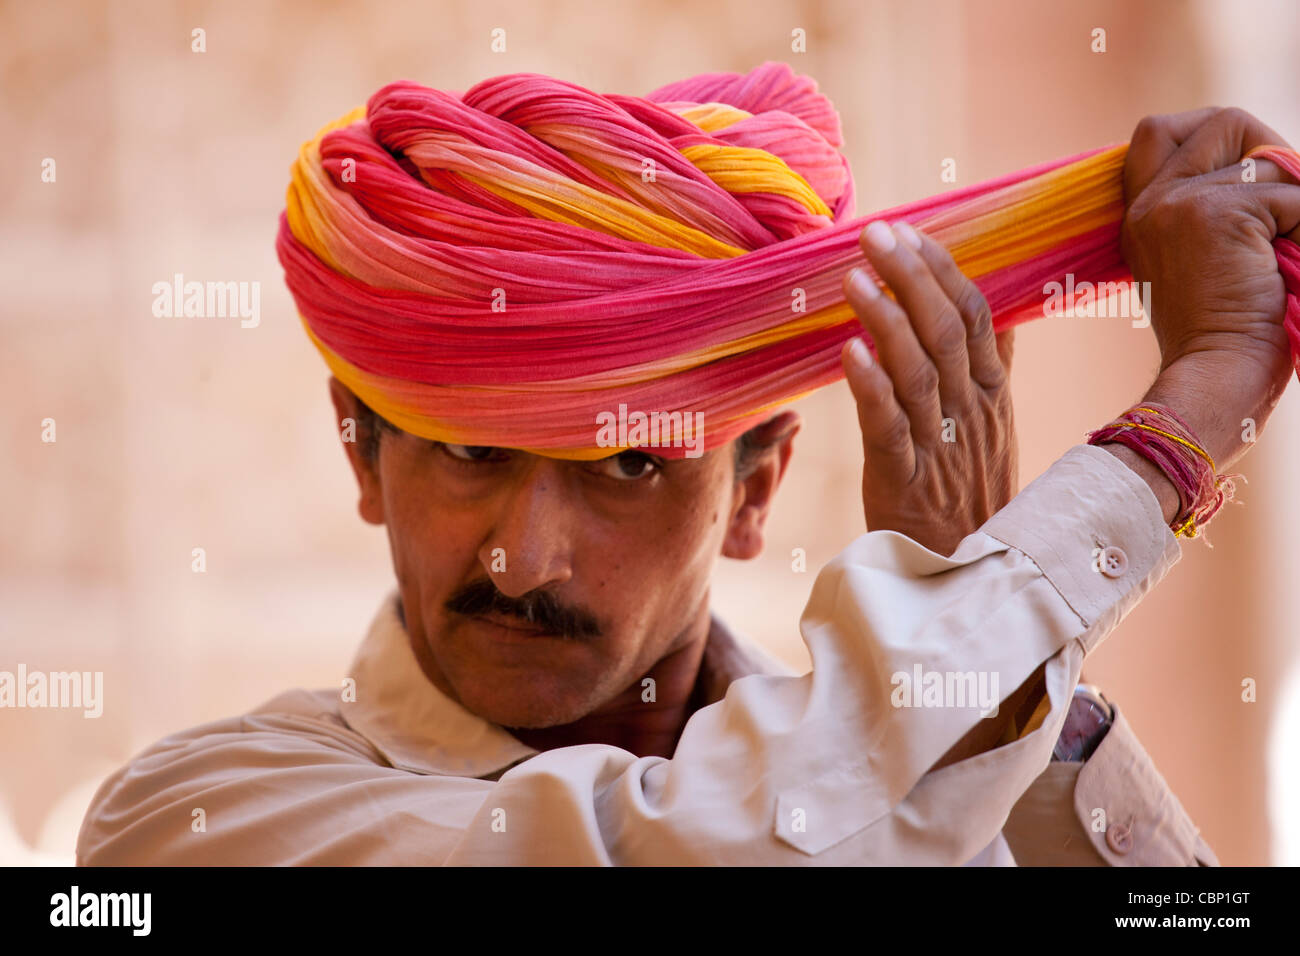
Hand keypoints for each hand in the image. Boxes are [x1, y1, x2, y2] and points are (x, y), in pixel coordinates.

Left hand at [840, 220, 1016, 555]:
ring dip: (886, 319)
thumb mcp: (995, 430)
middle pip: (947, 331)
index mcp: (992, 396)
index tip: (910, 230)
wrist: (974, 581)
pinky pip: (891, 428)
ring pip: (919, 372)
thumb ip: (990, 371)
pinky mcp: (905, 481)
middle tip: (876, 233)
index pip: (975, 316)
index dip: (942, 270)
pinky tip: (849, 350)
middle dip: (911, 275)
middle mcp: (972, 414)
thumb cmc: (973, 499)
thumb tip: (990, 311)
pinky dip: (872, 386)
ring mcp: (940, 447)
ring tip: (854, 277)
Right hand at [1121, 108, 1299, 468]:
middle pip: (1218, 119)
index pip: (1160, 133)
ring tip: (1278, 251)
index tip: (1244, 188)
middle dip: (1263, 144)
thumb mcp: (1205, 257)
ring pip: (1266, 153)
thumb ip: (1211, 205)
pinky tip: (1282, 267)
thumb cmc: (1226, 334)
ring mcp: (1177, 204)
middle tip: (1277, 201)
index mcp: (1140, 216)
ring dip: (1292, 198)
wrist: (1218, 378)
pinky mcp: (1215, 213)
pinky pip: (1291, 192)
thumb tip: (1272, 158)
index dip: (1215, 142)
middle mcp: (1150, 204)